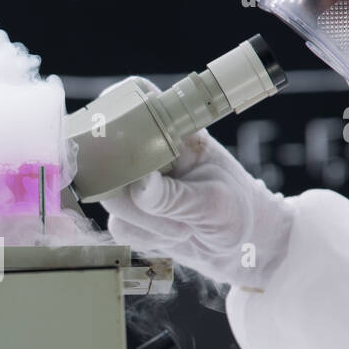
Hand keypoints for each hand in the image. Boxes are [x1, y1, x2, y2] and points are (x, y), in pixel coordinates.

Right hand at [100, 129, 292, 287]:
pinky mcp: (131, 213)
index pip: (137, 102)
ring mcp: (137, 183)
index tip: (113, 136)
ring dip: (144, 223)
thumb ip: (174, 196)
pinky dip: (144, 237)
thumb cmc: (236, 211)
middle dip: (130, 195)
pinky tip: (170, 235)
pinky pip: (119, 225)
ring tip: (182, 227)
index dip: (117, 110)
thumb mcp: (213, 202)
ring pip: (113, 199)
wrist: (238, 247)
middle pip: (109, 158)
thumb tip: (139, 186)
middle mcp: (150, 153)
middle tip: (160, 209)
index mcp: (176, 133)